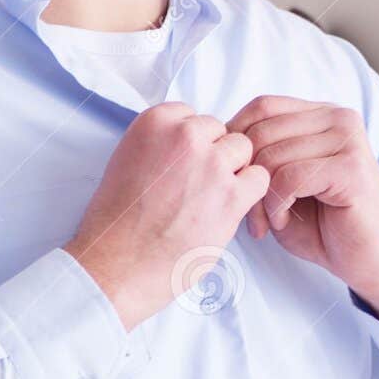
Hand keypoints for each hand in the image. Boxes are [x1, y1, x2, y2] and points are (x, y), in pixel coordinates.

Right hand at [63, 102, 269, 329]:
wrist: (118, 263)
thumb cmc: (118, 220)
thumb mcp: (127, 160)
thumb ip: (160, 144)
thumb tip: (188, 144)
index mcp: (155, 122)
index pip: (193, 116)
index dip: (193, 144)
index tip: (183, 165)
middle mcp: (185, 136)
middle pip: (221, 131)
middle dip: (214, 155)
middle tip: (197, 186)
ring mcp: (211, 164)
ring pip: (243, 150)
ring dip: (234, 171)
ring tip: (212, 199)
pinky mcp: (231, 195)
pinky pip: (260, 178)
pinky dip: (250, 193)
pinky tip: (230, 209)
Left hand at [225, 95, 378, 334]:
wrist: (369, 262)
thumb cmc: (323, 225)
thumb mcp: (284, 180)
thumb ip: (261, 154)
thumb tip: (223, 139)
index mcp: (322, 114)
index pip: (262, 106)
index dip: (237, 142)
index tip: (234, 181)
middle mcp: (339, 118)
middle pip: (262, 130)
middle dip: (245, 175)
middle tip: (250, 213)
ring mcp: (349, 140)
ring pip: (272, 155)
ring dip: (259, 196)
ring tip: (269, 220)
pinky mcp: (351, 168)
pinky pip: (289, 177)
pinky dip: (276, 204)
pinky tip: (283, 220)